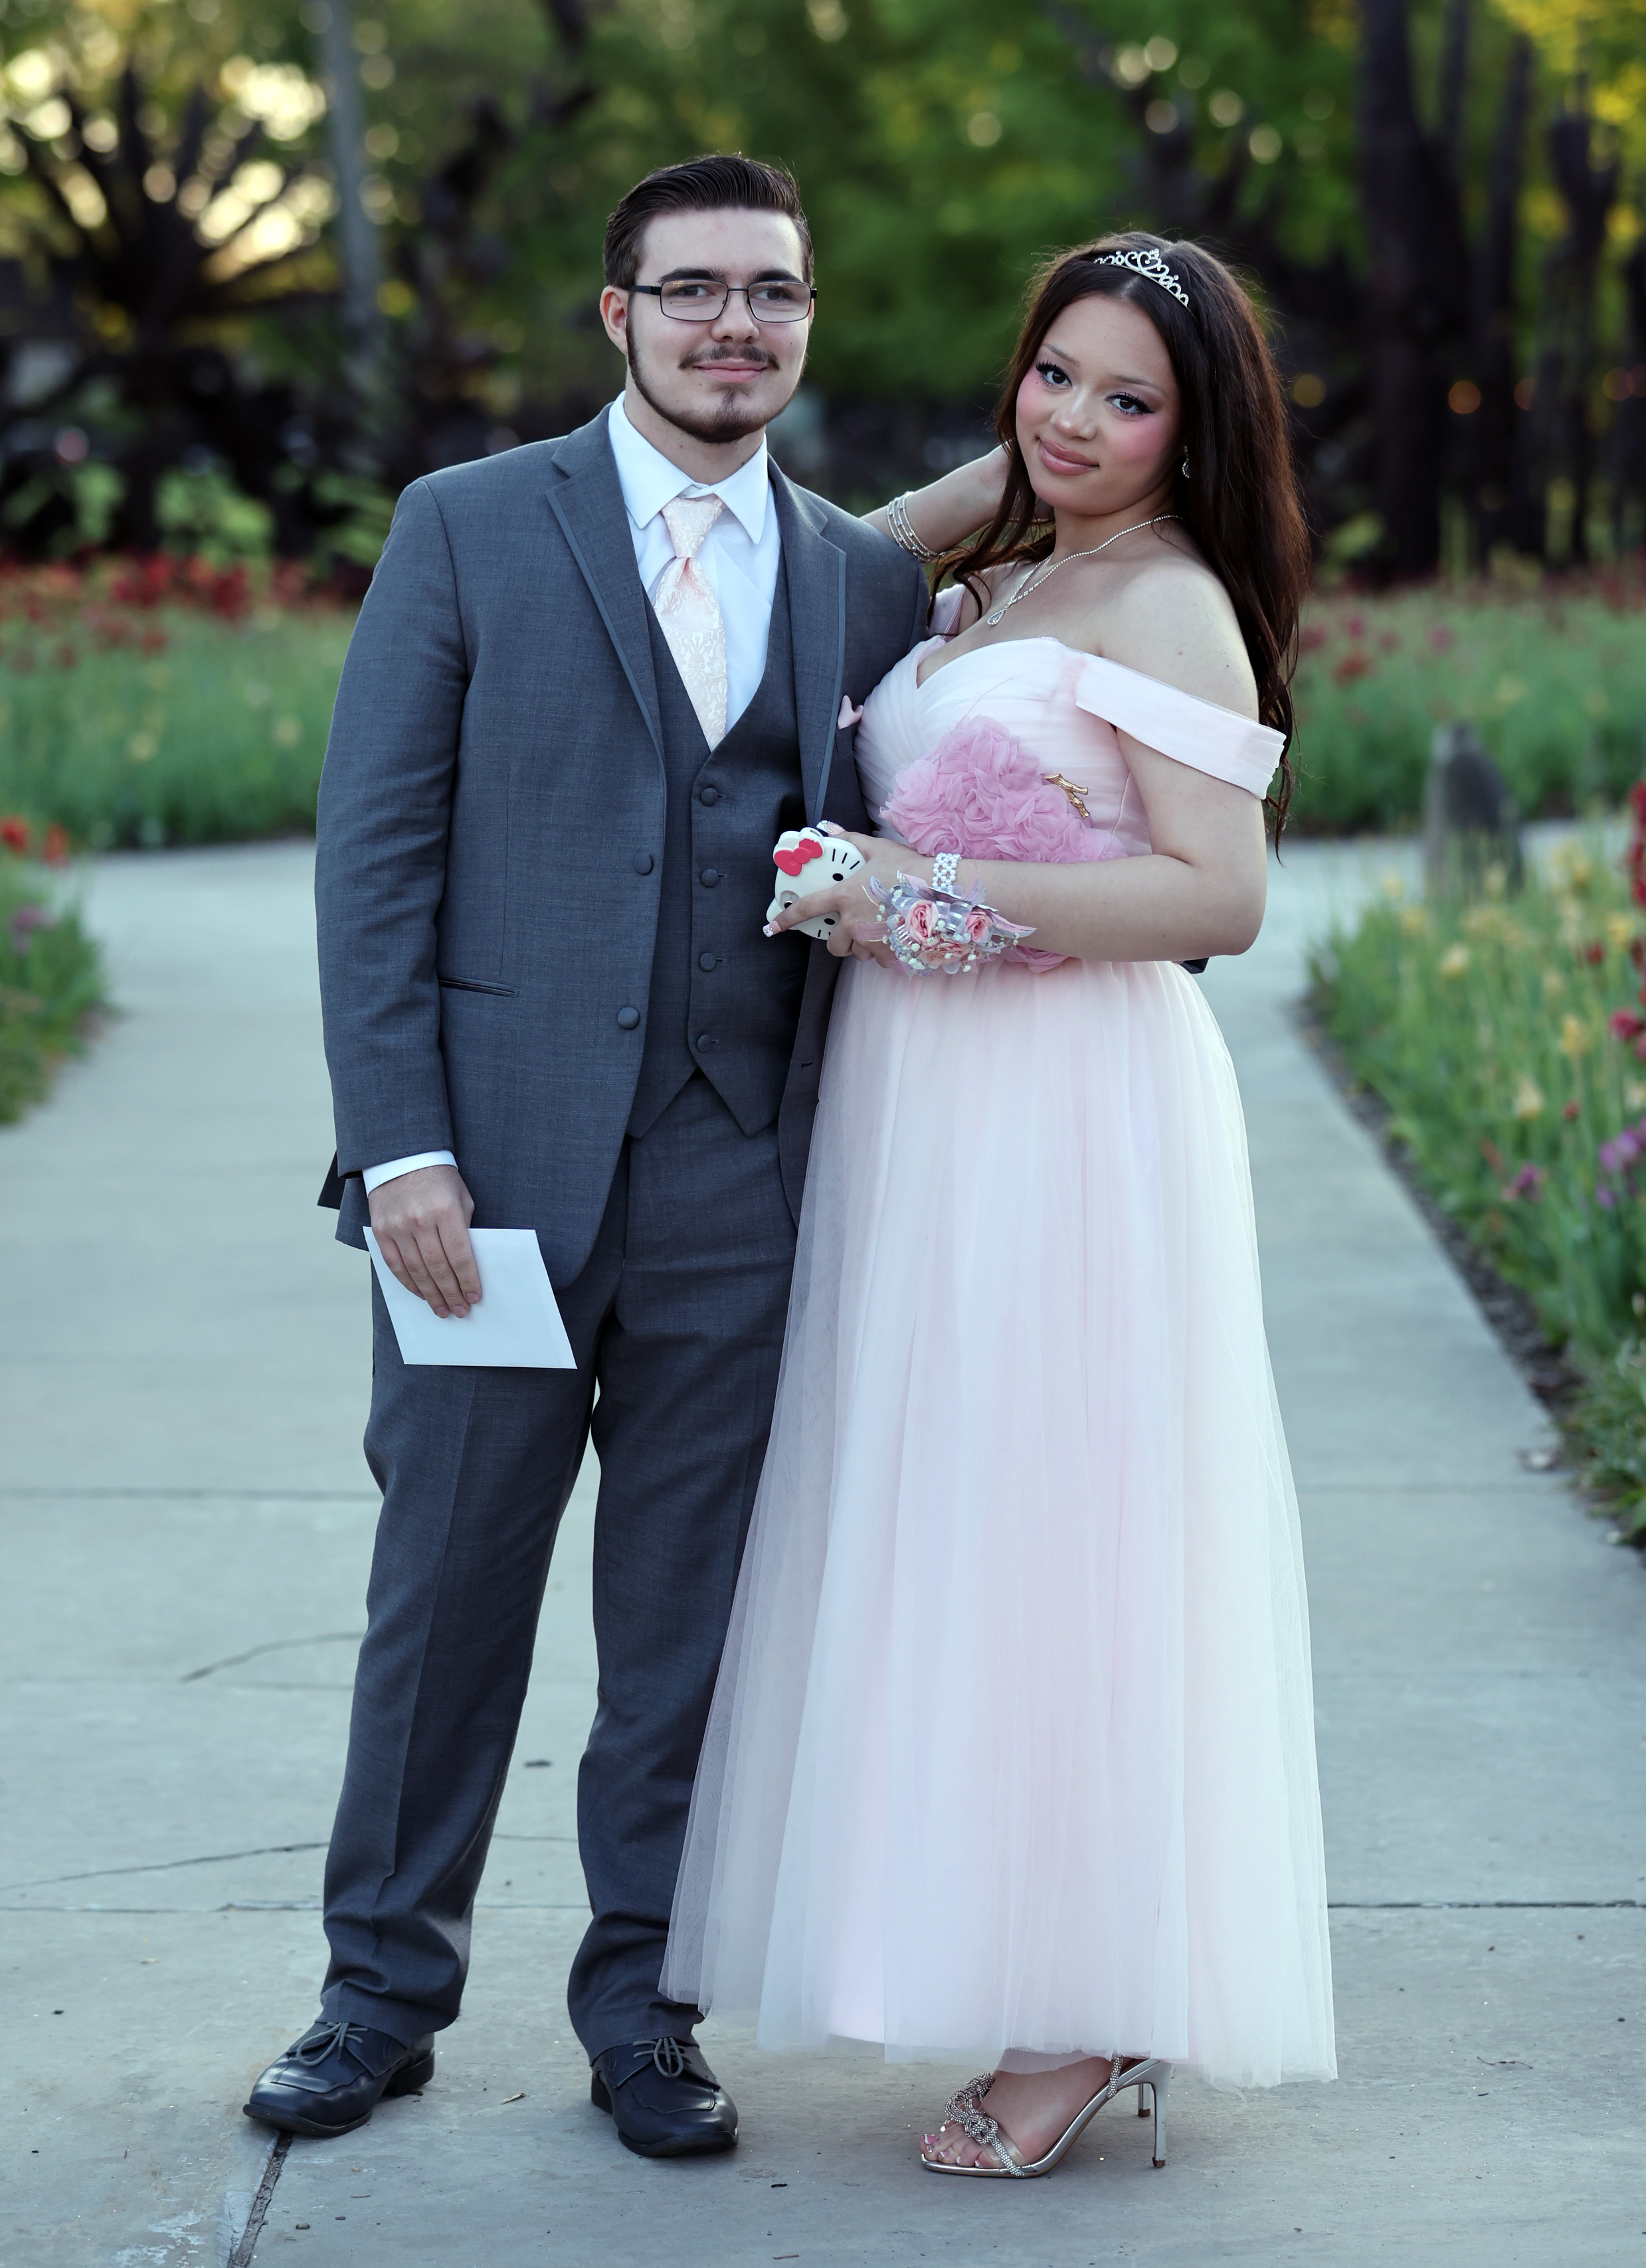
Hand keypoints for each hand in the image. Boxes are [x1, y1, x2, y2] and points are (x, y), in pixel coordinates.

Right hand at [368, 1163, 480, 1317]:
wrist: (402, 1157)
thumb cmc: (439, 1179)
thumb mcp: (462, 1198)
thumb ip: (465, 1229)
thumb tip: (467, 1265)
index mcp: (445, 1210)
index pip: (459, 1255)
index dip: (468, 1280)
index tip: (474, 1297)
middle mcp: (419, 1220)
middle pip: (438, 1267)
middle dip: (451, 1293)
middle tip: (460, 1311)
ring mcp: (397, 1226)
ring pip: (416, 1270)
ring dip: (431, 1294)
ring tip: (443, 1310)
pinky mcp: (381, 1230)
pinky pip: (395, 1264)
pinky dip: (408, 1283)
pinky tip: (421, 1294)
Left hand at [765, 827, 933, 963]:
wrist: (941, 890)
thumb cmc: (909, 868)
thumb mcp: (878, 849)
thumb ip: (850, 841)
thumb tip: (828, 829)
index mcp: (844, 896)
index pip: (807, 909)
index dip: (786, 919)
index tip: (772, 927)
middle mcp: (853, 922)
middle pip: (834, 945)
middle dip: (842, 942)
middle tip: (857, 930)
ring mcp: (871, 940)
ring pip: (859, 954)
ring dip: (866, 947)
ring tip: (883, 931)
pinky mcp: (890, 953)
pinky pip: (881, 960)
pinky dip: (887, 954)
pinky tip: (898, 939)